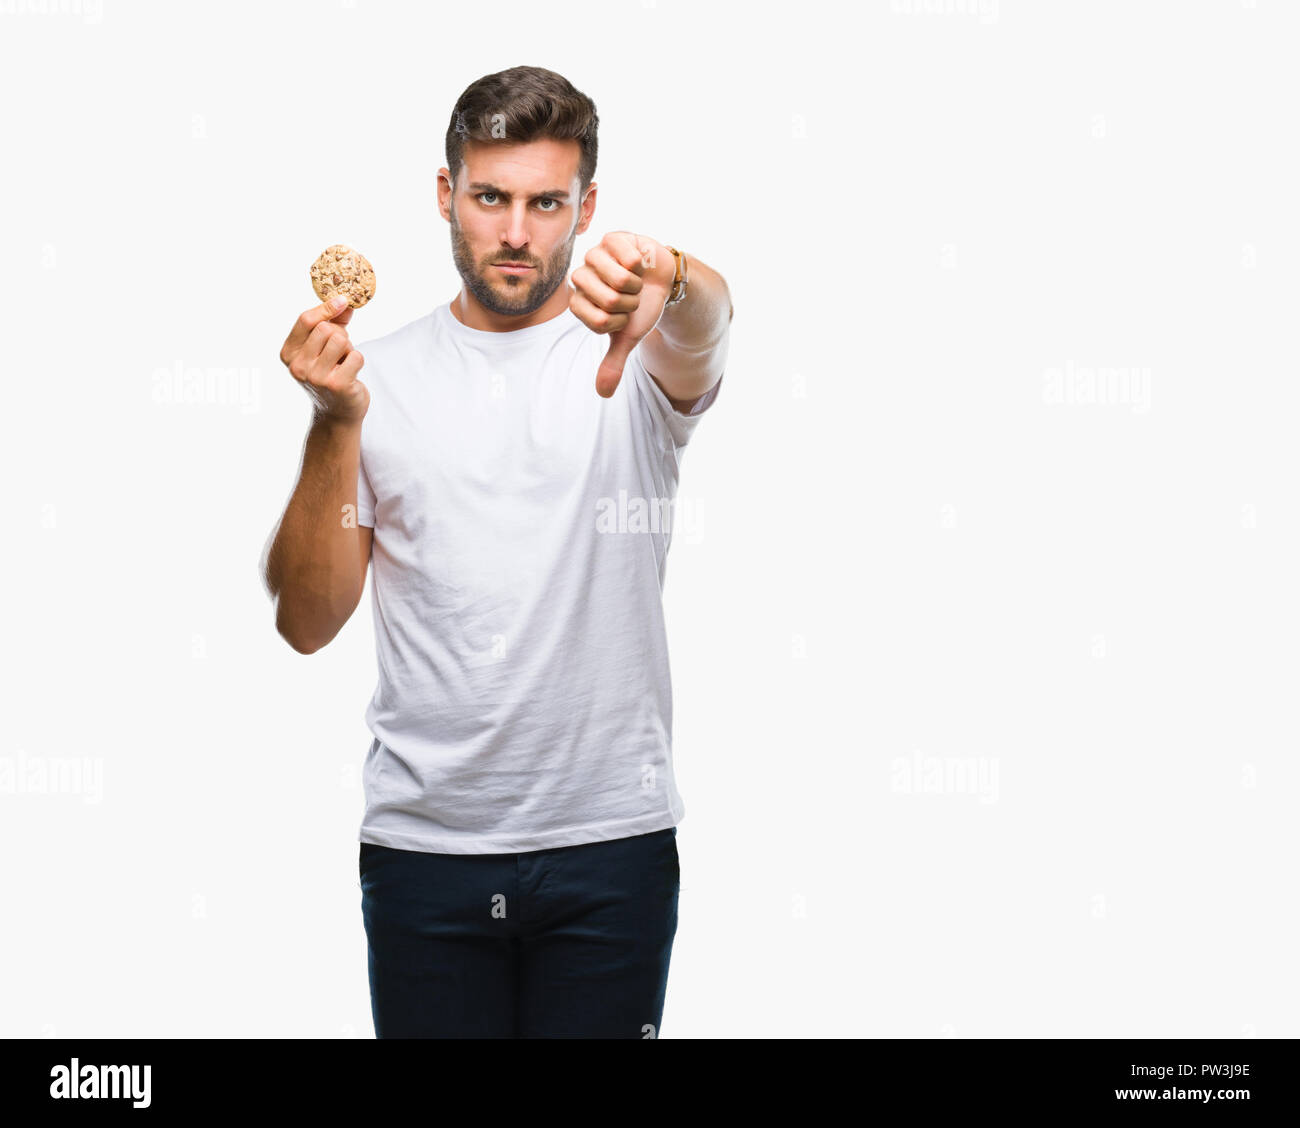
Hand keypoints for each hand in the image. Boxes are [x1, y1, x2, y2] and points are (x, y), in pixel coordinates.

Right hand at [279, 296, 368, 424]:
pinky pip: (356, 356)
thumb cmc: (330, 374)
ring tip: (343, 363)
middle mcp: (298, 366)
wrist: (338, 413)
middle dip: (340, 335)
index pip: (306, 320)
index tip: (342, 300)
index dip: (326, 308)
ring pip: (341, 340)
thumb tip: (346, 301)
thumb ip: (333, 323)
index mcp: (288, 353)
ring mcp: (316, 377)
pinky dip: (358, 361)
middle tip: (340, 352)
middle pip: (326, 329)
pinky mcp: (337, 385)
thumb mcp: (324, 348)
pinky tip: (351, 374)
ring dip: (349, 349)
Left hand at [568, 231, 675, 397]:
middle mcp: (581, 278)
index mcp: (579, 302)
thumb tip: (603, 394)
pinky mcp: (612, 239)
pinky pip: (629, 258)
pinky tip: (639, 263)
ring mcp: (595, 255)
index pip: (598, 320)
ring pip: (619, 278)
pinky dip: (642, 265)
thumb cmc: (641, 308)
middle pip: (607, 299)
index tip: (623, 316)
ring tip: (635, 280)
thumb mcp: (629, 337)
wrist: (660, 282)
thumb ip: (613, 363)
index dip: (619, 321)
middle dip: (629, 303)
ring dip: (636, 284)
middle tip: (631, 297)